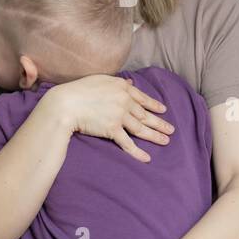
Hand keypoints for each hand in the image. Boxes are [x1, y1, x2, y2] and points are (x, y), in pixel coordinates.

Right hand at [45, 74, 173, 161]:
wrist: (66, 104)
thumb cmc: (79, 90)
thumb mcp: (100, 80)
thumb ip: (117, 82)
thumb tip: (129, 82)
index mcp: (122, 87)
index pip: (142, 98)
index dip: (154, 105)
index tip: (163, 110)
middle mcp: (124, 101)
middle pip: (145, 115)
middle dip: (160, 123)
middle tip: (171, 130)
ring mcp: (120, 116)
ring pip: (141, 129)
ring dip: (155, 136)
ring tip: (165, 141)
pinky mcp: (112, 130)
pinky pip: (128, 143)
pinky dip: (138, 152)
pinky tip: (147, 158)